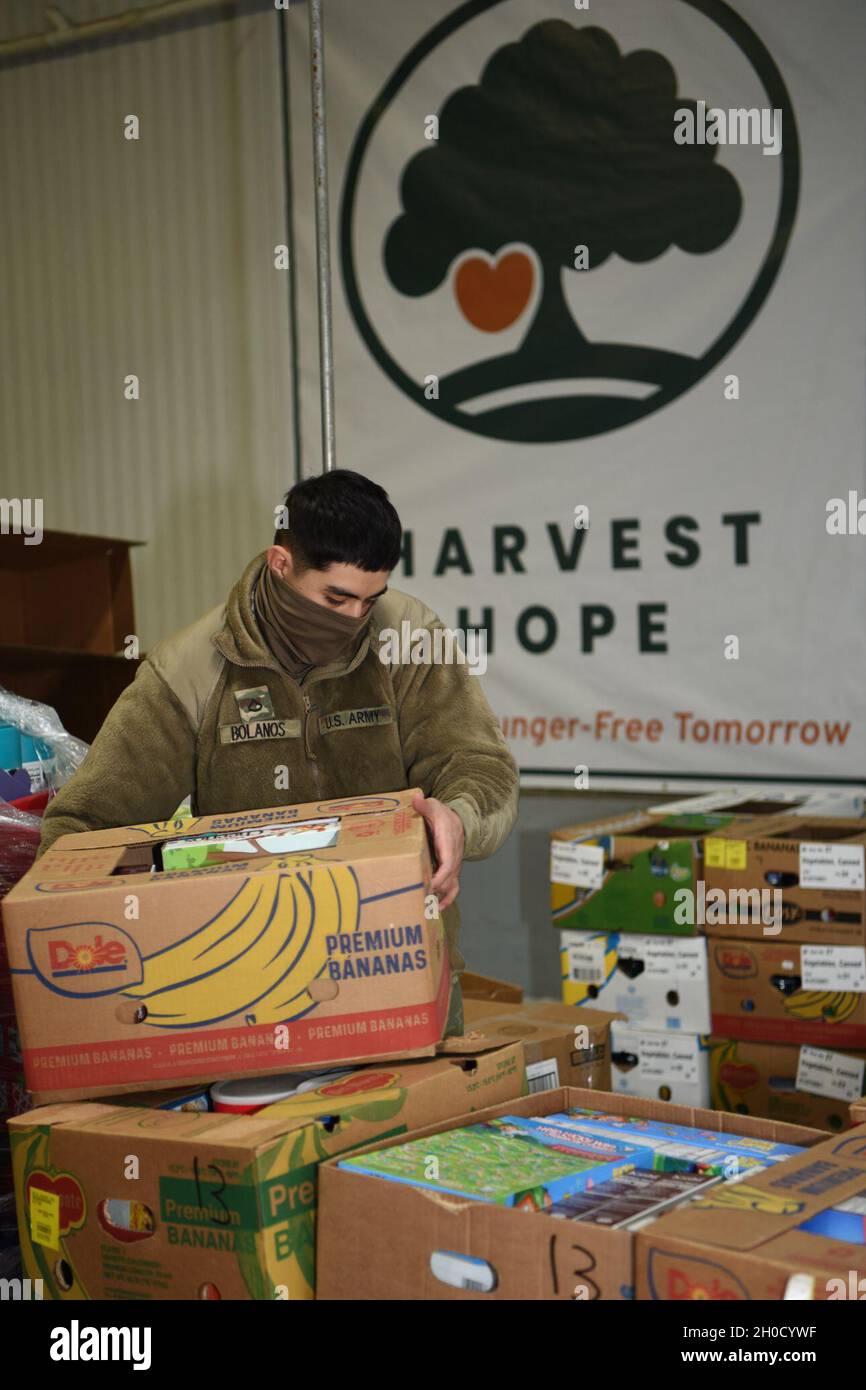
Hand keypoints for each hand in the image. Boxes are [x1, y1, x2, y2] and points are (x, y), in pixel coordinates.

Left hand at [411, 791, 464, 910]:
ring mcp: (454, 867)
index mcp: (449, 844)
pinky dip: (447, 900)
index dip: (439, 876)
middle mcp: (454, 859)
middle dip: (435, 892)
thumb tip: (415, 798)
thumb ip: (424, 805)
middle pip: (448, 880)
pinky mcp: (451, 872)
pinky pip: (453, 889)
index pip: (448, 864)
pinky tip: (437, 909)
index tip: (428, 885)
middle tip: (419, 902)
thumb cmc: (443, 816)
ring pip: (451, 887)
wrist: (458, 822)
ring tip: (426, 910)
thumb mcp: (434, 806)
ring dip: (440, 898)